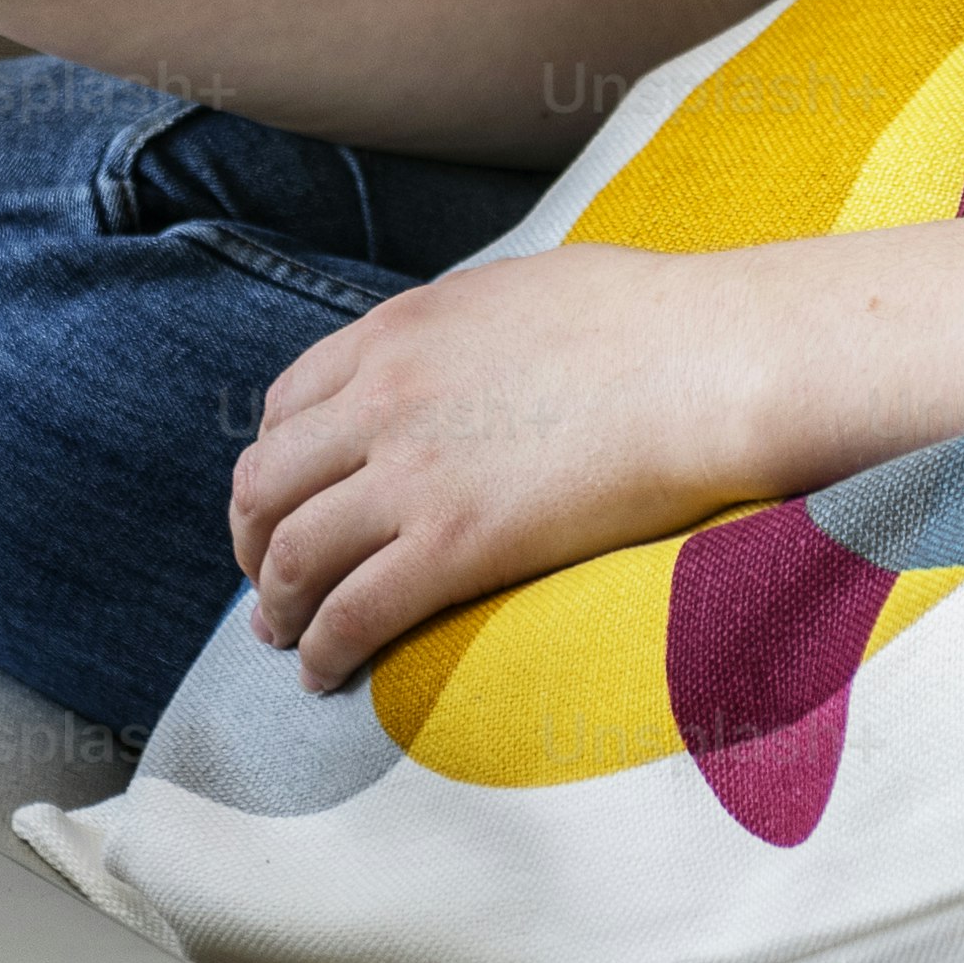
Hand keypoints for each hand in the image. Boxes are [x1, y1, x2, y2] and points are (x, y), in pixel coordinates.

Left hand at [225, 244, 812, 690]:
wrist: (710, 362)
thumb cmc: (648, 321)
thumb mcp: (518, 290)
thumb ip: (459, 330)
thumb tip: (458, 357)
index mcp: (396, 333)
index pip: (285, 408)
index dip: (275, 467)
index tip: (288, 503)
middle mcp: (381, 399)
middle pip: (265, 484)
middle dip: (254, 542)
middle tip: (270, 582)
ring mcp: (411, 474)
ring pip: (292, 554)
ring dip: (276, 605)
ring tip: (286, 638)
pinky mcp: (454, 546)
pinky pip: (351, 611)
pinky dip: (322, 648)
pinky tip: (325, 672)